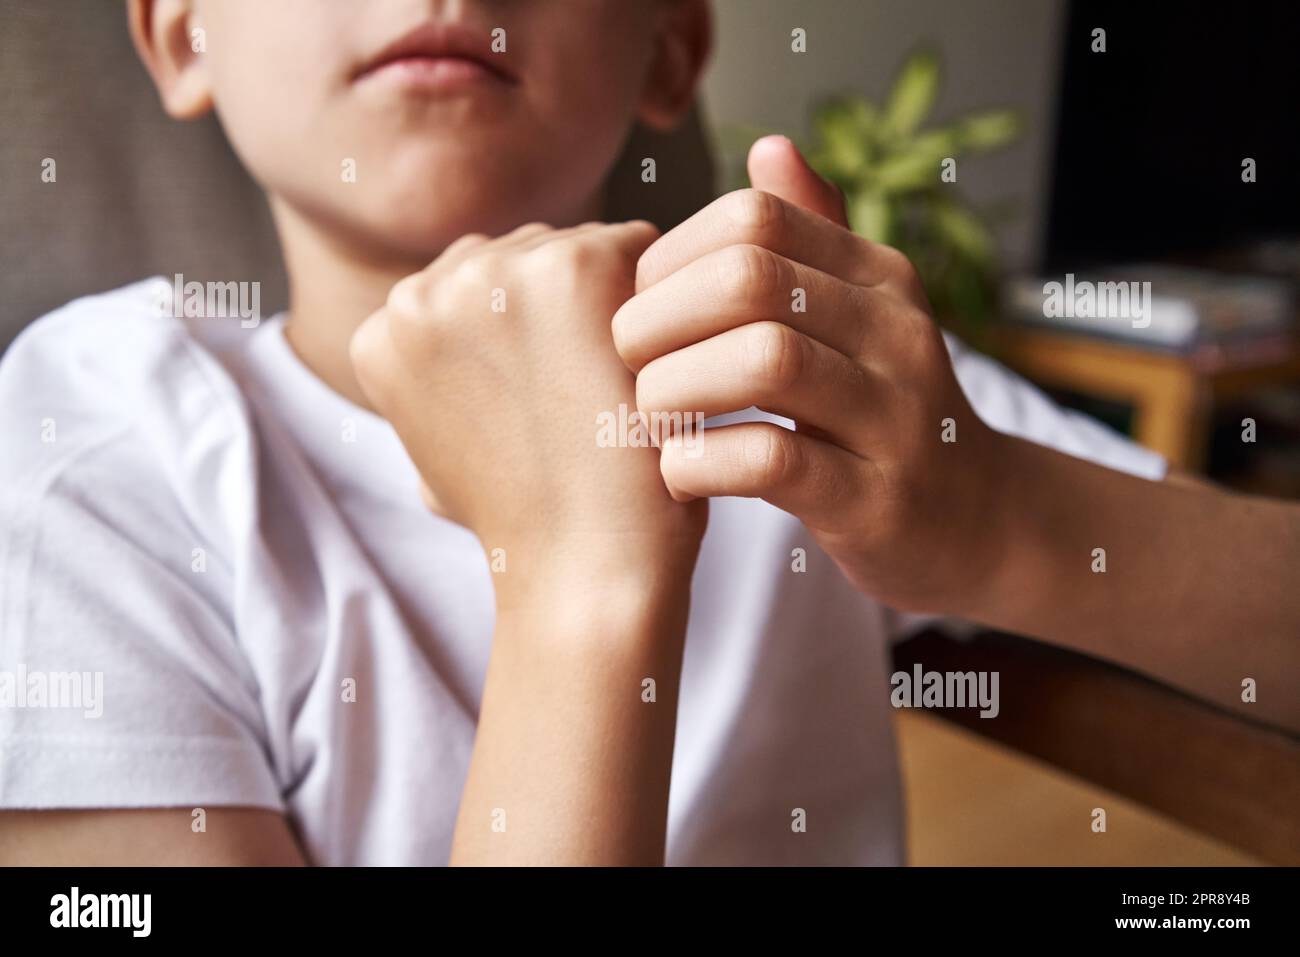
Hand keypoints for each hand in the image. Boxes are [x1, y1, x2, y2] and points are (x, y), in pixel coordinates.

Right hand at [350, 221, 706, 602]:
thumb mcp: (437, 451)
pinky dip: (655, 301)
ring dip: (607, 302)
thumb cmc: (526, 520)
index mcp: (382, 330)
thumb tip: (472, 345)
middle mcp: (423, 288)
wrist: (583, 565)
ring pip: (575, 246)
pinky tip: (643, 369)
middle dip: (561, 309)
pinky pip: (635, 248)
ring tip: (612, 385)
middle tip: (585, 392)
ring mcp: (496, 272)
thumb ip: (442, 372)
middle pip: (520, 255)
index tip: (545, 396)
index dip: (525, 336)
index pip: (469, 283)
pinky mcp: (574, 268)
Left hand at [611, 136, 1010, 614]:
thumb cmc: (881, 412)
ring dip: (675, 387)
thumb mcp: (861, 314)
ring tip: (651, 413)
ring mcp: (892, 418)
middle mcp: (894, 333)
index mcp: (878, 276)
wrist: (975, 521)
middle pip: (750, 280)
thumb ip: (811, 237)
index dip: (671, 258)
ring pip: (764, 362)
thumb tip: (767, 146)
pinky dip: (702, 462)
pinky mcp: (874, 500)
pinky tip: (680, 470)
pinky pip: (772, 459)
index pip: (754, 219)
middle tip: (627, 361)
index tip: (642, 306)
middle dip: (659, 318)